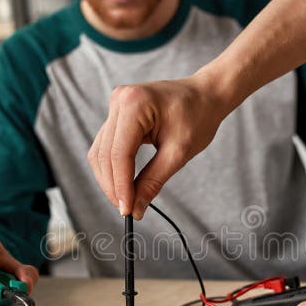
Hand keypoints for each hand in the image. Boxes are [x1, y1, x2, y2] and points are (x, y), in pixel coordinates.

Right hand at [88, 71, 229, 218]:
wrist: (205, 94)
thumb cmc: (198, 117)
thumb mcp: (178, 152)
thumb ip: (153, 181)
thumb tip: (135, 209)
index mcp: (134, 104)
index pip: (119, 154)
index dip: (120, 186)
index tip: (127, 211)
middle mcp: (119, 101)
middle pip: (105, 154)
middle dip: (113, 186)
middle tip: (127, 210)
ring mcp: (115, 105)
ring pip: (101, 152)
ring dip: (110, 179)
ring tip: (126, 200)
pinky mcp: (117, 113)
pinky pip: (107, 145)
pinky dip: (113, 167)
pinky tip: (124, 184)